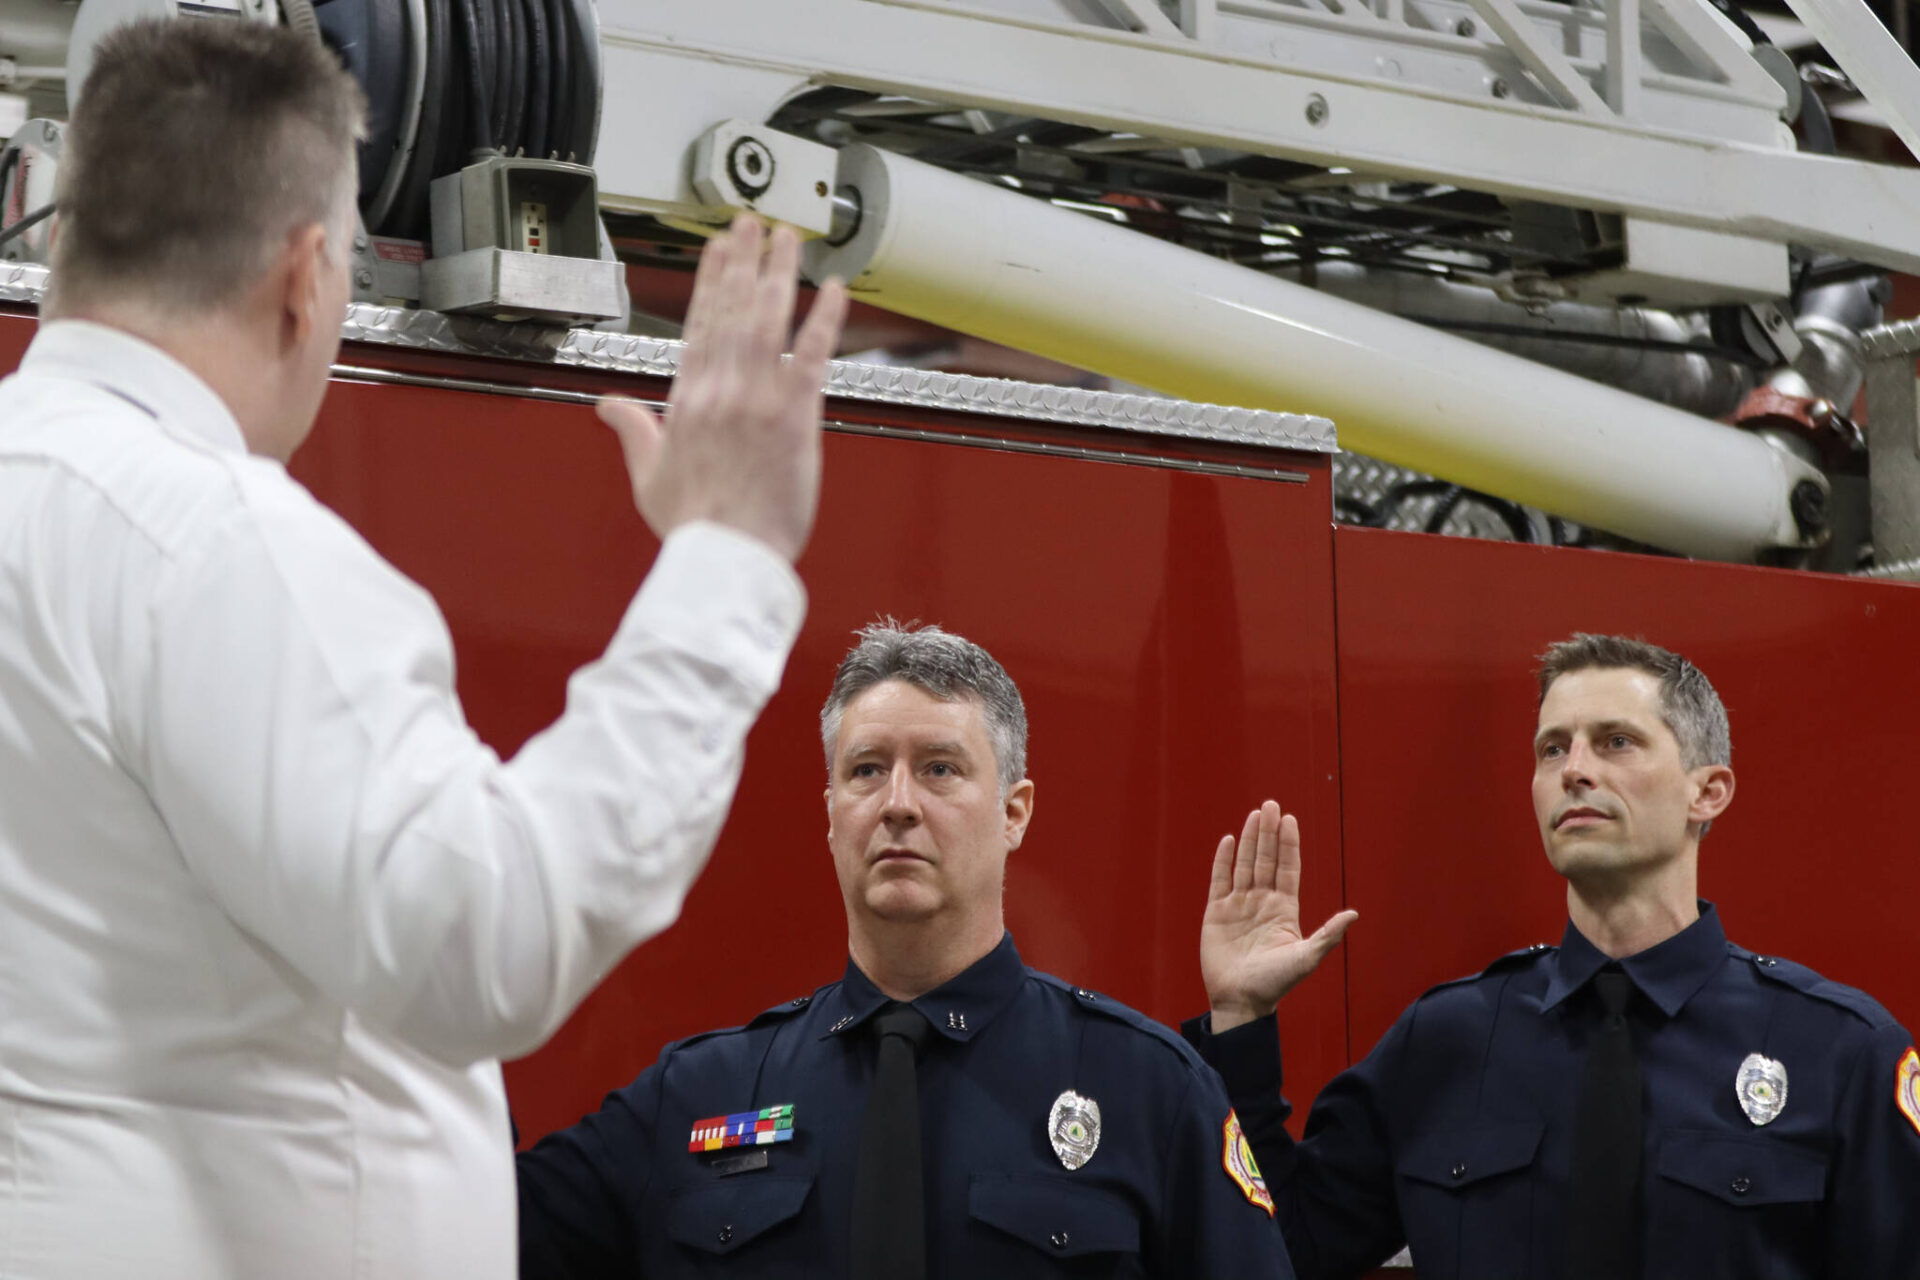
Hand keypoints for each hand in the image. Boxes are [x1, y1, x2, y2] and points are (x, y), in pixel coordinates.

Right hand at [597, 215, 849, 562]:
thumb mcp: (648, 476)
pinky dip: (825, 320)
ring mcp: (759, 398)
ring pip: (769, 320)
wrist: (726, 555)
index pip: (701, 323)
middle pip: (733, 309)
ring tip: (788, 238)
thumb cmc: (692, 526)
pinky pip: (813, 355)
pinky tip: (834, 290)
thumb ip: (632, 431)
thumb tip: (608, 406)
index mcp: (687, 399)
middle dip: (744, 260)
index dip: (712, 280)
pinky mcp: (796, 416)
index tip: (720, 249)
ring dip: (780, 273)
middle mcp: (721, 389)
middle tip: (753, 222)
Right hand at [1200, 800, 1358, 1032]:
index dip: (1289, 844)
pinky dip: (1222, 861)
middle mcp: (1262, 901)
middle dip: (1269, 832)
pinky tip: (1228, 841)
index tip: (1290, 819)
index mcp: (1284, 909)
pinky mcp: (1216, 912)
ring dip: (1249, 839)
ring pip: (1245, 864)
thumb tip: (1354, 914)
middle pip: (1266, 859)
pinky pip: (1219, 880)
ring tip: (1254, 814)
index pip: (1288, 868)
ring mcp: (1238, 905)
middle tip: (1270, 804)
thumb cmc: (1275, 983)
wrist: (1240, 1001)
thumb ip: (1327, 935)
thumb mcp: (1305, 958)